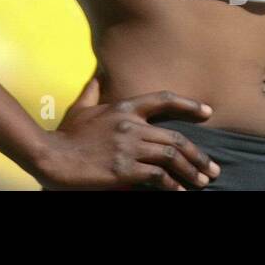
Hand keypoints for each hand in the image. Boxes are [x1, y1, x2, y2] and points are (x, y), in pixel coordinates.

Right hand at [35, 77, 220, 190]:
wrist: (52, 156)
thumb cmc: (67, 134)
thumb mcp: (81, 107)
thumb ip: (93, 90)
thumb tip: (98, 74)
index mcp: (123, 108)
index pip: (163, 99)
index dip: (189, 104)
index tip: (208, 112)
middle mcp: (130, 125)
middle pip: (174, 137)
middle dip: (198, 154)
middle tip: (211, 167)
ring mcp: (128, 148)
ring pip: (171, 157)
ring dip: (191, 170)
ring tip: (202, 181)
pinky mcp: (124, 170)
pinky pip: (158, 177)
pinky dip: (172, 184)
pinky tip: (179, 190)